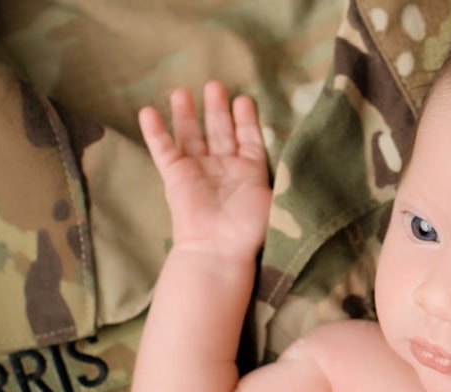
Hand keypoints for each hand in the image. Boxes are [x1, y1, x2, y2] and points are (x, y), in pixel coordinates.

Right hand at [139, 81, 271, 259]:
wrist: (221, 248)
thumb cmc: (251, 227)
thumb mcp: (277, 196)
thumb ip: (285, 174)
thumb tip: (303, 158)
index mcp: (248, 172)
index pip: (247, 138)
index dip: (246, 119)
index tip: (245, 99)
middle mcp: (222, 169)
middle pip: (218, 131)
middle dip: (216, 108)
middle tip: (215, 85)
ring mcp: (197, 171)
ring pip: (190, 135)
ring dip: (186, 114)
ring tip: (182, 91)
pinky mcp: (175, 177)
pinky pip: (163, 150)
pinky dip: (155, 132)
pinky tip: (147, 111)